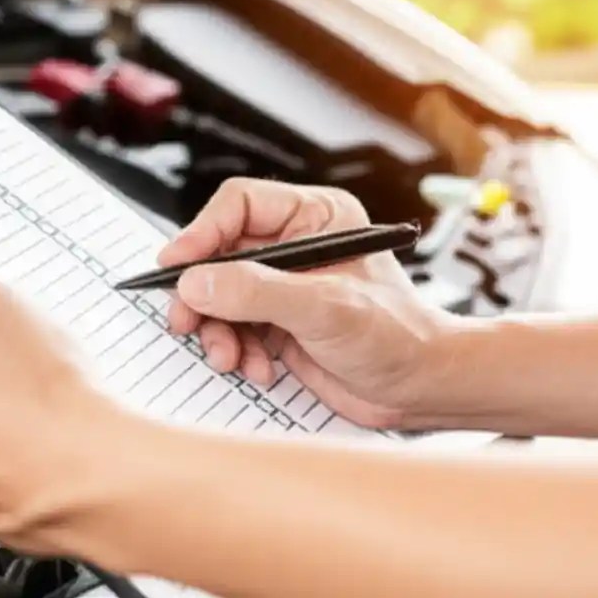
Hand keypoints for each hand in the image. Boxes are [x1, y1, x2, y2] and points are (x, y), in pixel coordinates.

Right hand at [159, 178, 458, 428]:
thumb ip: (257, 292)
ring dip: (216, 329)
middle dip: (203, 294)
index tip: (176, 267)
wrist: (421, 391)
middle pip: (219, 253)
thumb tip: (196, 283)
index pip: (238, 206)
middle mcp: (295, 244)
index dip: (202, 233)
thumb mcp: (324, 309)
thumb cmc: (398, 337)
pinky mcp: (277, 322)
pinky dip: (234, 350)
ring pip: (218, 295)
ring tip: (229, 357)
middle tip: (187, 322)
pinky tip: (257, 368)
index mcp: (315, 216)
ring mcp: (283, 285)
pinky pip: (231, 327)